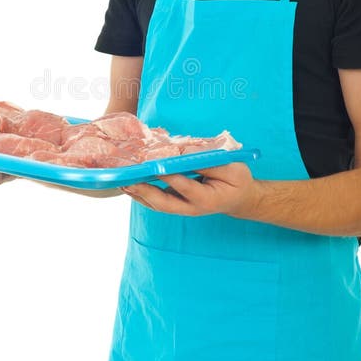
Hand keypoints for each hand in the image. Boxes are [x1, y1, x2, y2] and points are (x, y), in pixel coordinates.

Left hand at [120, 161, 256, 217]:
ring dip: (139, 194)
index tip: (155, 165)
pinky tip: (129, 184)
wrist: (238, 199)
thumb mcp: (233, 168)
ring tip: (122, 182)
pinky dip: (142, 193)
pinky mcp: (176, 203)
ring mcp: (182, 208)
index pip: (185, 187)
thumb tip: (186, 152)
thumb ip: (210, 162)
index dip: (170, 176)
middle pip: (165, 202)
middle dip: (145, 191)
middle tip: (129, 180)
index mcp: (207, 199)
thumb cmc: (237, 181)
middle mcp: (192, 208)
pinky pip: (156, 201)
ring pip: (157, 204)